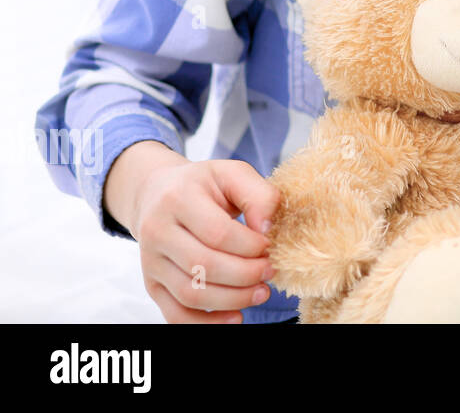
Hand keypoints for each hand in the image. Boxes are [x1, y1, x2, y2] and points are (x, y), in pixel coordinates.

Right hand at [106, 141, 280, 322]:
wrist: (157, 192)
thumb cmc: (204, 184)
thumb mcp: (233, 173)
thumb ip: (258, 195)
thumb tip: (268, 230)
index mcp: (178, 198)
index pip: (218, 233)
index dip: (250, 246)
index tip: (270, 246)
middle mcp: (157, 231)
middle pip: (204, 266)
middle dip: (245, 275)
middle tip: (270, 271)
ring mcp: (150, 261)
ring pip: (191, 293)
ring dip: (233, 299)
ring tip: (261, 292)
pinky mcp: (152, 284)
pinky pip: (176, 315)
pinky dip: (207, 324)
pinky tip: (236, 317)